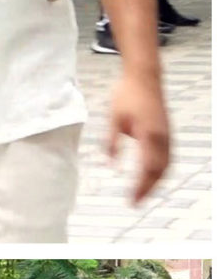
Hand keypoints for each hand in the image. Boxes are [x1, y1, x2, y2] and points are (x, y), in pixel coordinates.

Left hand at [107, 72, 169, 203]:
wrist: (144, 75)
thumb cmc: (126, 94)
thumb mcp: (113, 118)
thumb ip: (112, 142)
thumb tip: (110, 164)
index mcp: (149, 134)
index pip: (146, 169)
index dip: (140, 187)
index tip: (131, 200)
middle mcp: (162, 137)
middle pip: (159, 171)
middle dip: (149, 189)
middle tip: (135, 203)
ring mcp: (167, 134)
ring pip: (166, 165)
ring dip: (156, 182)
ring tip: (143, 194)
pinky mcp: (167, 131)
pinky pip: (168, 157)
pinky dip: (162, 171)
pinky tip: (152, 177)